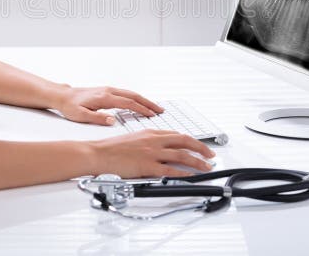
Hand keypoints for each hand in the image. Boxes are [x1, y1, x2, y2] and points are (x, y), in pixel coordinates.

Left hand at [54, 86, 162, 125]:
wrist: (62, 96)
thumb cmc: (70, 106)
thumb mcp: (81, 116)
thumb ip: (98, 118)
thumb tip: (112, 120)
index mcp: (104, 97)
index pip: (128, 102)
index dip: (142, 109)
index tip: (152, 114)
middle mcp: (108, 91)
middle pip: (134, 95)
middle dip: (148, 103)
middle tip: (160, 110)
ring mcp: (108, 90)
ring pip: (131, 93)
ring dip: (143, 100)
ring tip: (153, 107)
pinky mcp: (106, 91)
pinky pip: (125, 93)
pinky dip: (136, 98)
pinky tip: (139, 103)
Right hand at [90, 130, 215, 177]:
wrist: (98, 153)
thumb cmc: (111, 148)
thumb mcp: (133, 138)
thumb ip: (148, 141)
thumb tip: (159, 148)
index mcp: (150, 132)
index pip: (176, 134)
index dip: (191, 140)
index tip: (199, 146)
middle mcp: (153, 140)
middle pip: (184, 141)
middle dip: (201, 148)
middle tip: (210, 154)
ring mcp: (151, 153)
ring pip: (181, 155)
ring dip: (197, 161)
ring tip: (206, 167)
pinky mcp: (147, 166)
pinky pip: (169, 170)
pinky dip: (182, 173)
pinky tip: (190, 176)